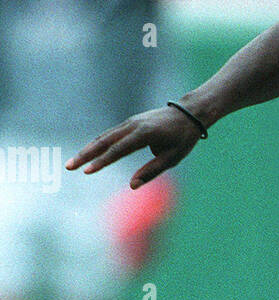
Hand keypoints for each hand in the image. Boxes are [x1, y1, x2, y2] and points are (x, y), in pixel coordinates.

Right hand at [66, 103, 206, 188]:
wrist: (188, 114)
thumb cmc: (182, 139)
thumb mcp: (172, 158)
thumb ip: (151, 171)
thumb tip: (132, 186)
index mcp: (144, 134)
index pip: (117, 151)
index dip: (101, 162)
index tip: (86, 171)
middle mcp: (133, 126)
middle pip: (104, 141)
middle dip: (85, 154)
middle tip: (69, 166)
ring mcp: (130, 122)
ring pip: (104, 136)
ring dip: (88, 149)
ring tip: (73, 162)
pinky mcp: (130, 123)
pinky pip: (111, 134)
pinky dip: (98, 143)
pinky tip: (88, 153)